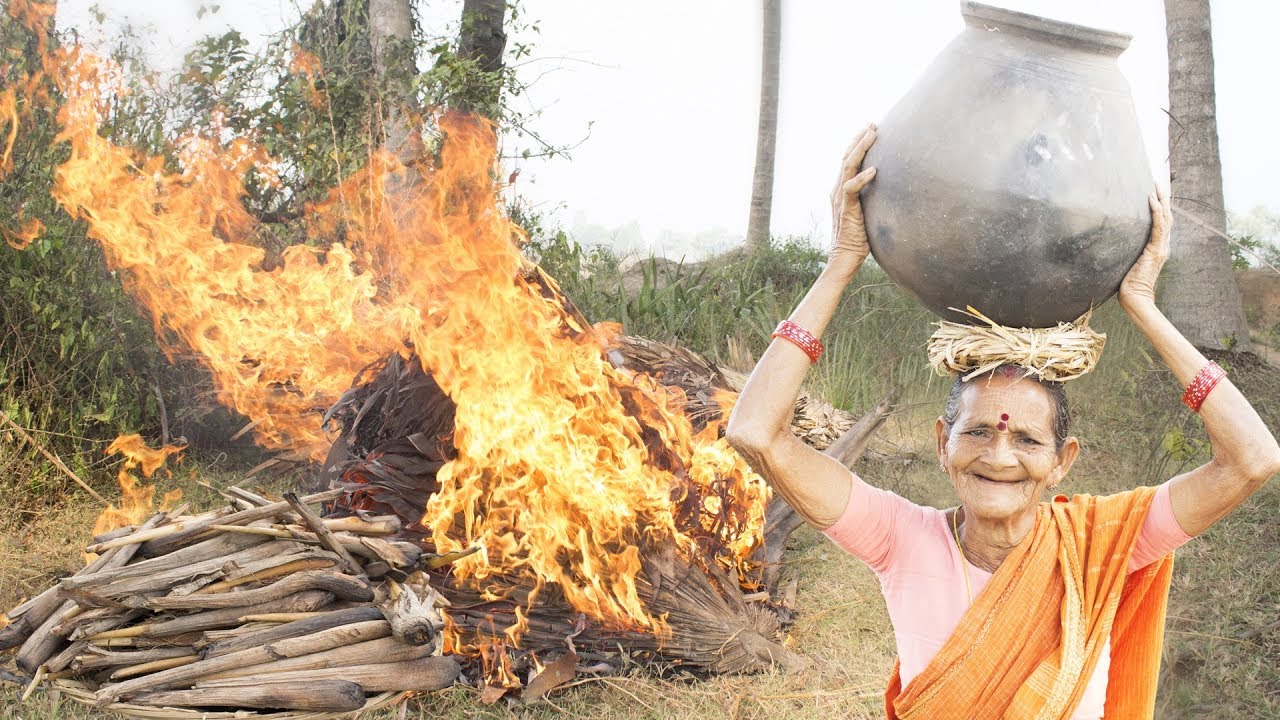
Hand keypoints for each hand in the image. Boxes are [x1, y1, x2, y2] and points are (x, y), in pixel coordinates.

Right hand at [828, 124, 877, 278]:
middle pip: (845, 157)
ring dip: (860, 149)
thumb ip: (873, 199)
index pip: (847, 160)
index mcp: (841, 189)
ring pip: (847, 166)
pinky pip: (850, 189)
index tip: (870, 129)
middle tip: (872, 124)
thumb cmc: (858, 238)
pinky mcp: (845, 209)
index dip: (857, 143)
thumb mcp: (867, 212)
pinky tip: (874, 170)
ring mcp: (839, 199)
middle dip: (859, 139)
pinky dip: (862, 178)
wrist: (845, 257)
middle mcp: (837, 190)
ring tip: (871, 134)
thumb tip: (892, 189)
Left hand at [1119, 183, 1172, 311]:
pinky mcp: (1156, 250)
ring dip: (1162, 199)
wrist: (1134, 296)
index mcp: (1157, 245)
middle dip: (1164, 196)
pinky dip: (1156, 212)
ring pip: (1166, 217)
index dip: (1161, 204)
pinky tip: (1151, 200)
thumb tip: (1114, 238)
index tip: (1155, 189)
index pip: (1162, 220)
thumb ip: (1127, 248)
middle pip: (1167, 214)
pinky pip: (1159, 226)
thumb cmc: (1127, 282)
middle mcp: (1163, 244)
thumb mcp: (1127, 259)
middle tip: (1159, 179)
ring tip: (1157, 183)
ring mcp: (1161, 247)